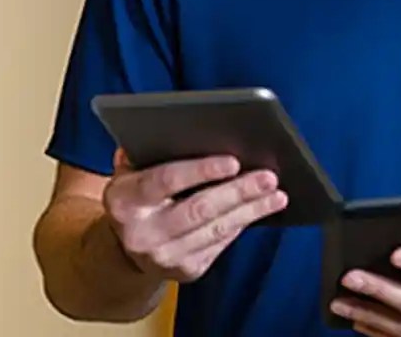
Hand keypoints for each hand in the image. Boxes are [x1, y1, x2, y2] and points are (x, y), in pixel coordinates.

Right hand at [101, 148, 287, 282]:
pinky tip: (258, 210)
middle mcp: (142, 233)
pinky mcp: (185, 271)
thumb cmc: (136, 197)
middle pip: (199, 209)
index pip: (165, 180)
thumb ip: (150, 153)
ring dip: (250, 210)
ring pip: (216, 230)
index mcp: (125, 201)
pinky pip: (220, 244)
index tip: (233, 161)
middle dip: (238, 191)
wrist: (126, 247)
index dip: (201, 170)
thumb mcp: (130, 173)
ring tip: (276, 194)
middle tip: (268, 176)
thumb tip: (190, 130)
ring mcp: (164, 256)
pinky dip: (241, 224)